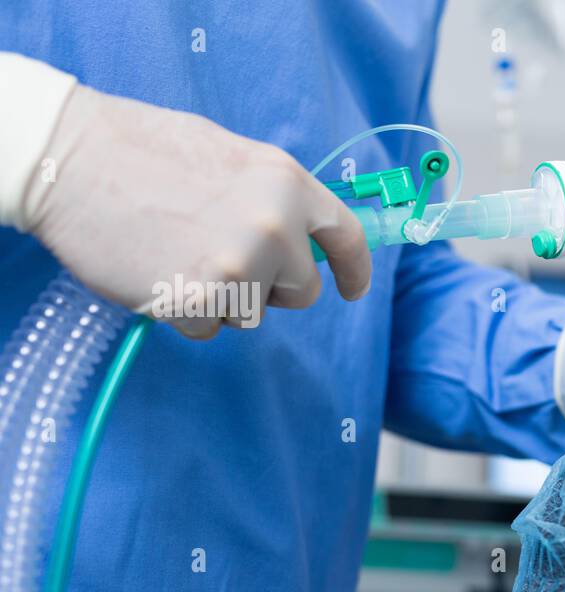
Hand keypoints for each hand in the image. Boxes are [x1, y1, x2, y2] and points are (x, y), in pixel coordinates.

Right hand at [23, 85, 370, 337]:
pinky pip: (210, 329)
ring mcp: (239, 266)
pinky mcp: (200, 300)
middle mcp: (275, 227)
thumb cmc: (145, 150)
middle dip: (271, 284)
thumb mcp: (232, 156)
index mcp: (287, 184)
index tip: (352, 290)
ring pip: (253, 314)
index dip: (354, 270)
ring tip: (181, 253)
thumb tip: (303, 234)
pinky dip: (186, 311)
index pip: (347, 238)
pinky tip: (160, 271)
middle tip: (222, 254)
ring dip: (224, 299)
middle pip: (302, 291)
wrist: (71, 159)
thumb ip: (275, 197)